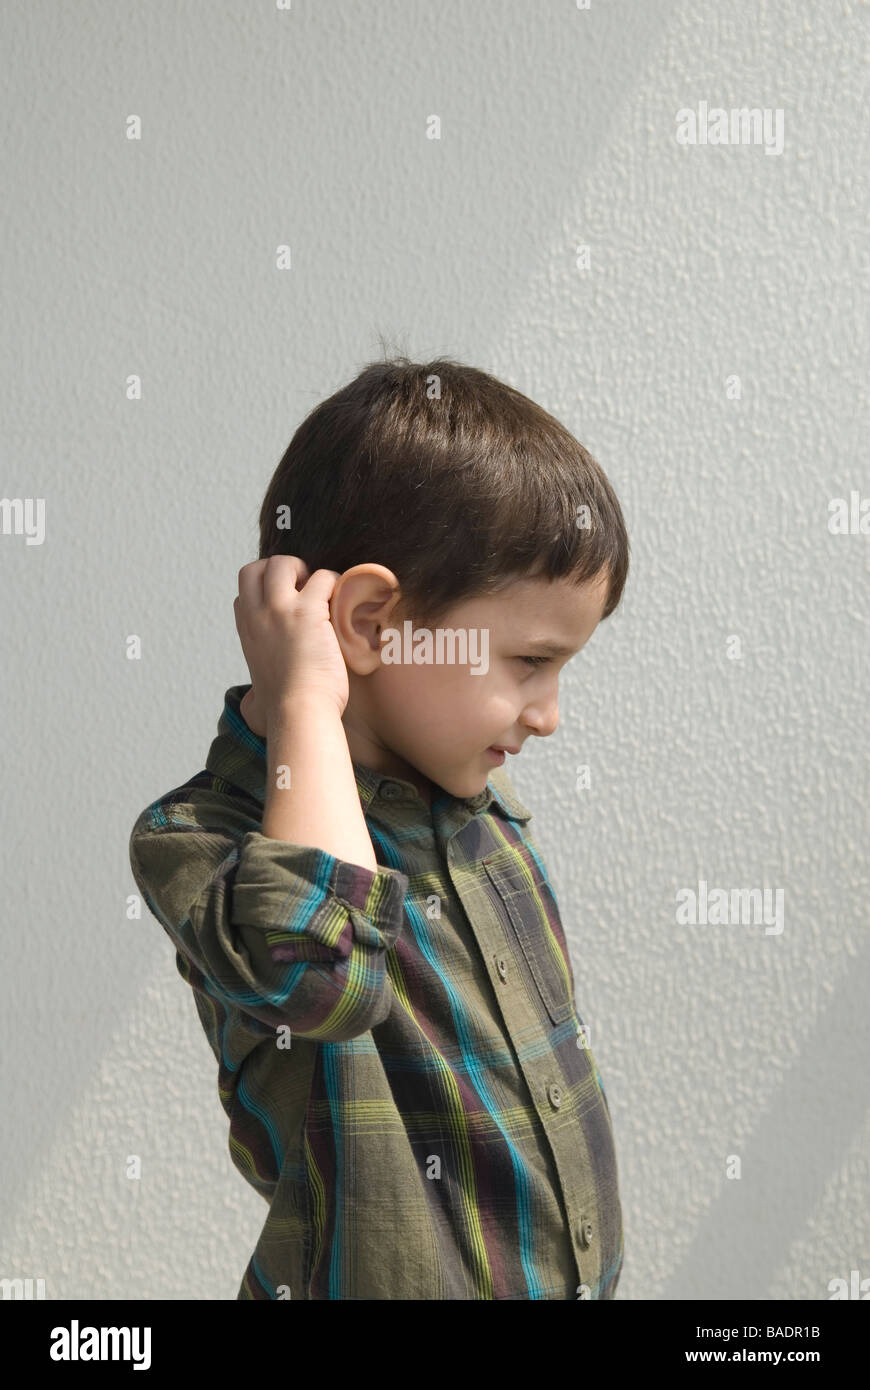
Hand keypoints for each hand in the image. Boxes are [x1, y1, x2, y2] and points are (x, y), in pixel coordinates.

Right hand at [233, 556, 349, 732]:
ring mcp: (279, 610)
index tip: (286, 604)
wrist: (299, 712)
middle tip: (304, 588)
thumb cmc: (286, 710)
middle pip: (256, 568)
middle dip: (280, 570)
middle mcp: (257, 616)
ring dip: (305, 571)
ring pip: (282, 563)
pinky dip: (334, 583)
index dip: (264, 592)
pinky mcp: (308, 611)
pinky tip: (341, 603)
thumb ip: (255, 690)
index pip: (243, 594)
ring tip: (322, 591)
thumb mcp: (257, 691)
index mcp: (247, 632)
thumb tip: (251, 708)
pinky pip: (323, 577)